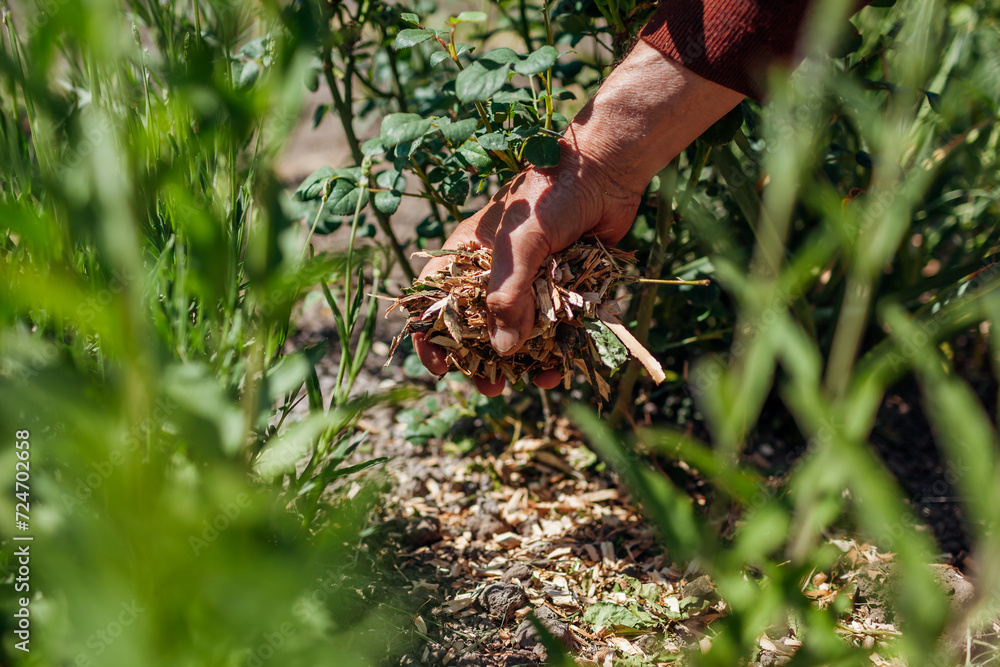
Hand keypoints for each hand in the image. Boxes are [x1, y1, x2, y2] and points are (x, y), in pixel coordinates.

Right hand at [415, 41, 743, 394]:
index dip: (432, 337)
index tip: (441, 368)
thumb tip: (503, 351)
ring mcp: (531, 282)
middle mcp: (496, 273)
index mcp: (470, 256)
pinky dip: (556, 351)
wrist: (607, 171)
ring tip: (532, 381)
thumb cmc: (552, 194)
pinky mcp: (563, 288)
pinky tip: (560, 368)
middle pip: (478, 327)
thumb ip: (509, 294)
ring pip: (519, 334)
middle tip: (491, 387)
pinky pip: (555, 330)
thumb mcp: (520, 243)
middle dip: (482, 361)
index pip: (436, 301)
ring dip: (523, 363)